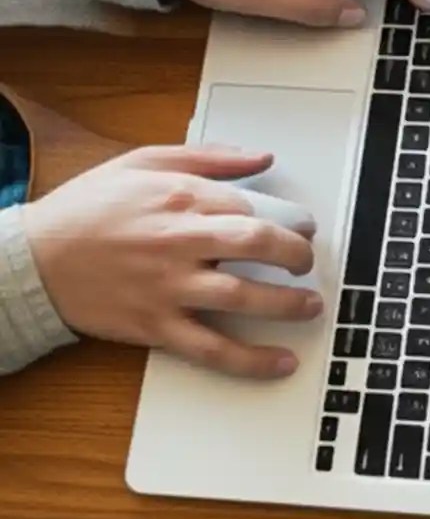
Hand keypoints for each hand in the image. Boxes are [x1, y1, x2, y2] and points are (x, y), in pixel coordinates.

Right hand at [22, 145, 320, 378]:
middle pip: (257, 245)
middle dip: (296, 255)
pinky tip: (281, 362)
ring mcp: (168, 288)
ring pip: (243, 298)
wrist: (31, 260)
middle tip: (307, 264)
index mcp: (179, 198)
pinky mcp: (156, 326)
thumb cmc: (86, 210)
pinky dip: (252, 360)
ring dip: (287, 304)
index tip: (302, 227)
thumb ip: (210, 158)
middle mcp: (178, 242)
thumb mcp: (144, 162)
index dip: (287, 219)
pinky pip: (213, 348)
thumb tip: (260, 156)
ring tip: (310, 306)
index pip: (251, 207)